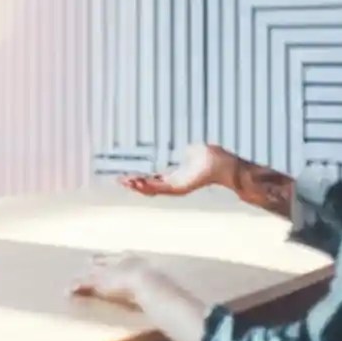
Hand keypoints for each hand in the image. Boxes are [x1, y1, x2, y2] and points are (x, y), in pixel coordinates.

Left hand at [73, 253, 208, 340]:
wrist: (150, 285)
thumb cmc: (163, 288)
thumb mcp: (165, 289)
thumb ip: (170, 296)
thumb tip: (184, 306)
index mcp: (137, 260)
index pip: (123, 258)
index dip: (116, 259)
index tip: (112, 259)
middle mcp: (120, 261)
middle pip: (105, 261)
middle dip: (97, 262)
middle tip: (88, 260)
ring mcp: (109, 271)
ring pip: (93, 273)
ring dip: (84, 278)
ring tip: (73, 282)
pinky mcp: (100, 281)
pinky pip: (85, 284)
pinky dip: (77, 288)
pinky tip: (68, 291)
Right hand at [120, 144, 236, 197]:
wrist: (221, 164)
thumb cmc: (212, 158)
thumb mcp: (193, 153)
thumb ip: (187, 153)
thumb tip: (185, 150)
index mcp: (175, 177)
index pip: (154, 181)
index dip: (140, 179)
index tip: (127, 178)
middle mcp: (174, 185)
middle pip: (150, 187)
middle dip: (134, 184)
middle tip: (120, 181)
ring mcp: (176, 188)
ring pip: (153, 189)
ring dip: (138, 186)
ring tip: (125, 182)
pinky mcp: (179, 188)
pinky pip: (160, 188)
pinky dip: (148, 186)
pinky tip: (138, 183)